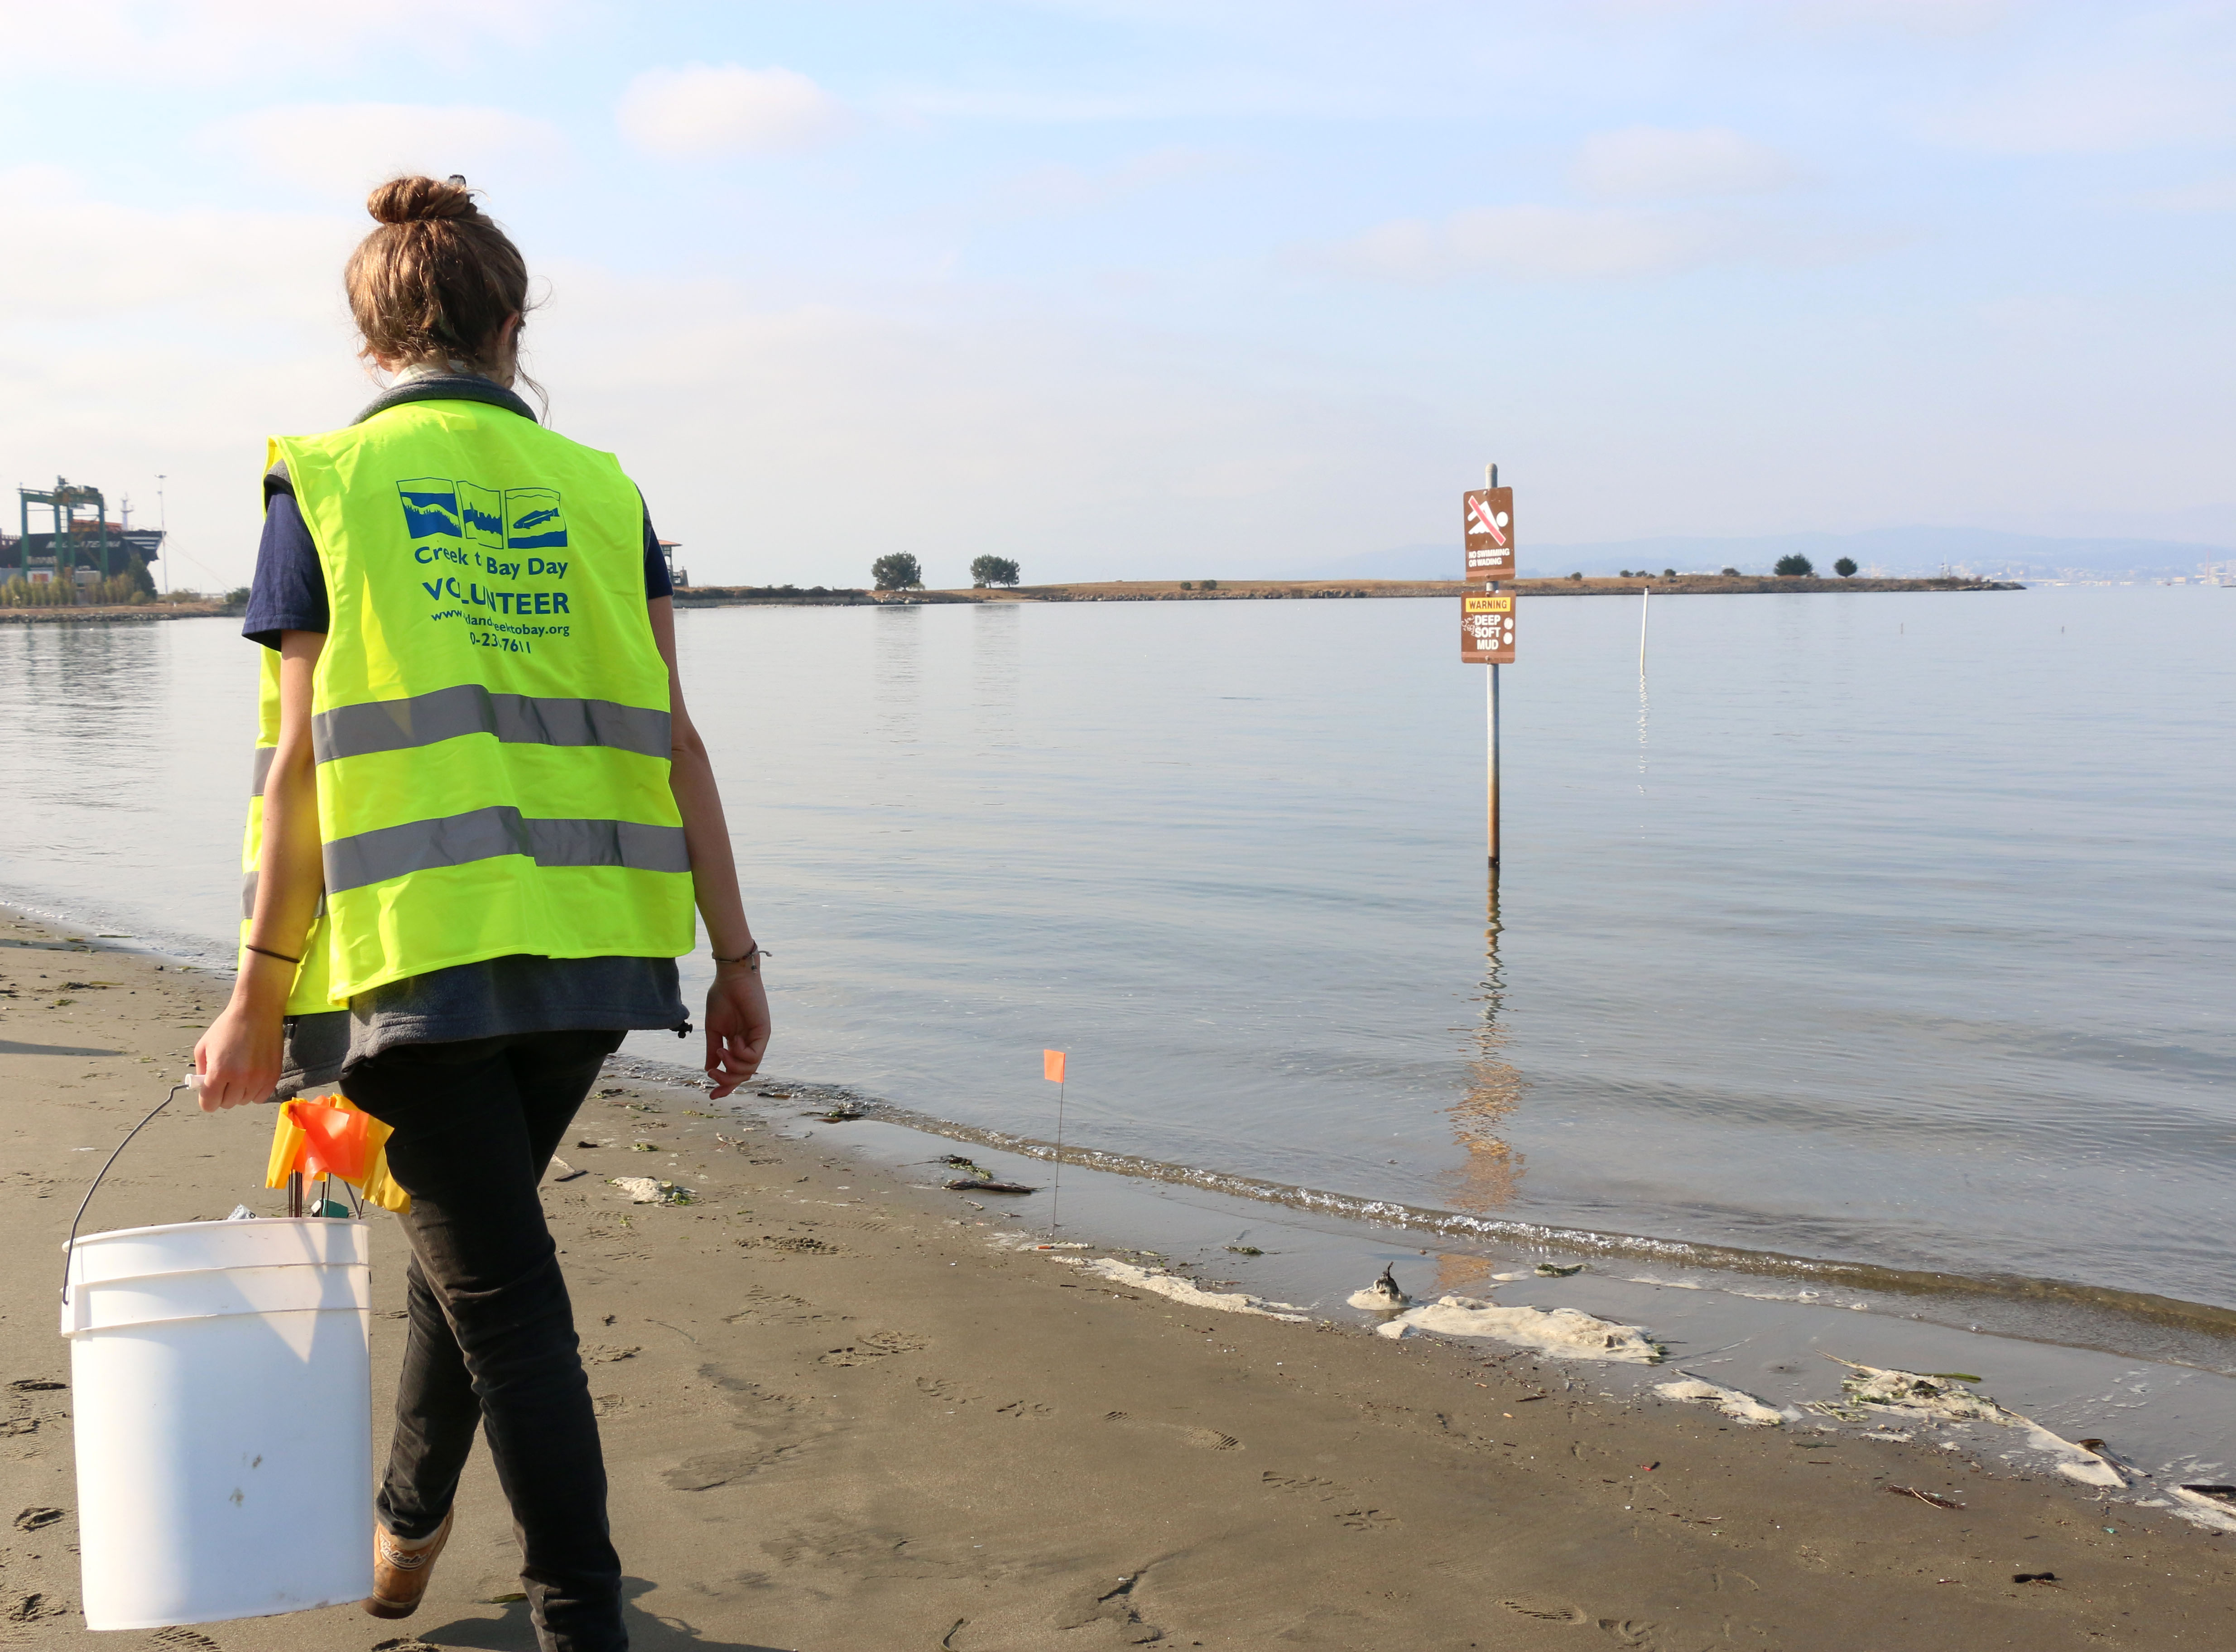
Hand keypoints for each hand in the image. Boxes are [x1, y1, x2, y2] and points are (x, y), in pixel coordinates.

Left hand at [193, 1000, 283, 1111]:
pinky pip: (261, 1097)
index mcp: (219, 1072)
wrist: (257, 1012)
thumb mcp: (203, 1046)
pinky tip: (252, 1078)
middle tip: (225, 1079)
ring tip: (240, 1075)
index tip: (209, 1092)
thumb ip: (201, 1071)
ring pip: (244, 1101)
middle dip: (223, 1094)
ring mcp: (259, 1078)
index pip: (209, 1105)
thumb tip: (204, 1087)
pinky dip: (255, 1092)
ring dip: (240, 1092)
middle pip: (227, 1104)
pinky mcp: (273, 1075)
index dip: (207, 1100)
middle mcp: (240, 1079)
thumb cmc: (228, 1027)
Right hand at [703, 961, 770, 1099]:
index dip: (725, 1086)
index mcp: (738, 1043)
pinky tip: (732, 1042)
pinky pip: (753, 1056)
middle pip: (744, 1074)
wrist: (730, 977)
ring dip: (731, 1066)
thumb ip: (712, 1050)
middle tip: (712, 1075)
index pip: (735, 1071)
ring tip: (720, 1051)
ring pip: (750, 1069)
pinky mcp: (763, 1033)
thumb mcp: (713, 1029)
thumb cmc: (721, 998)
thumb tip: (709, 1070)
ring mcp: (758, 1039)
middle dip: (727, 1081)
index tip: (711, 1096)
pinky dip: (740, 1055)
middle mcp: (750, 1044)